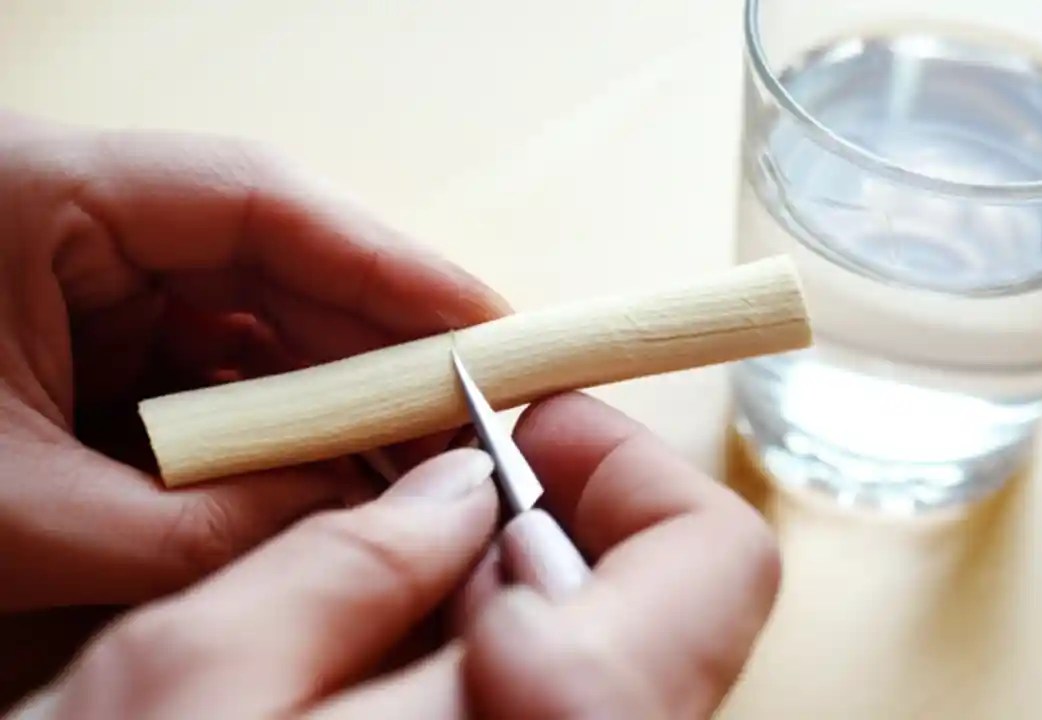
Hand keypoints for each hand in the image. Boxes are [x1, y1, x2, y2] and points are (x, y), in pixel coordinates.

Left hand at [0, 111, 507, 609]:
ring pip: (247, 322)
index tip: (489, 325)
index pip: (256, 204)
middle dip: (372, 351)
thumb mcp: (3, 510)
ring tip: (412, 465)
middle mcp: (75, 215)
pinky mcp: (81, 336)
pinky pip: (204, 369)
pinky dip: (264, 429)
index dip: (391, 265)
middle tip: (471, 420)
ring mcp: (80, 276)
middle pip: (272, 263)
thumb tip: (354, 529)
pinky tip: (318, 480)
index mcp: (39, 190)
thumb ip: (189, 529)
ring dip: (325, 399)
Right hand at [12, 394, 781, 719]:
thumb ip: (349, 561)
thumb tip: (462, 488)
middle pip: (681, 604)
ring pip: (625, 657)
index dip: (618, 465)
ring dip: (526, 594)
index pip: (712, 561)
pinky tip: (396, 663)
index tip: (512, 433)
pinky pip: (569, 707)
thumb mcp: (191, 684)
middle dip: (564, 523)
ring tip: (397, 589)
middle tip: (442, 500)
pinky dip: (506, 660)